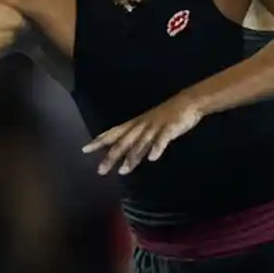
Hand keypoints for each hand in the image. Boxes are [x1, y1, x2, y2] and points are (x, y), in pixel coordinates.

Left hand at [81, 94, 203, 175]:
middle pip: (124, 142)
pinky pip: (162, 139)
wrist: (188, 101)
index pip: (114, 133)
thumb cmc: (166, 114)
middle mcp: (142, 125)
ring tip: (123, 171)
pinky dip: (157, 148)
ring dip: (132, 157)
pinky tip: (152, 158)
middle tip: (101, 170)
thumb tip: (120, 150)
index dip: (99, 141)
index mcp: (135, 124)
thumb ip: (134, 137)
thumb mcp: (146, 123)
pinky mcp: (170, 128)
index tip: (84, 149)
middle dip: (112, 156)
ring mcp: (156, 127)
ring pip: (141, 143)